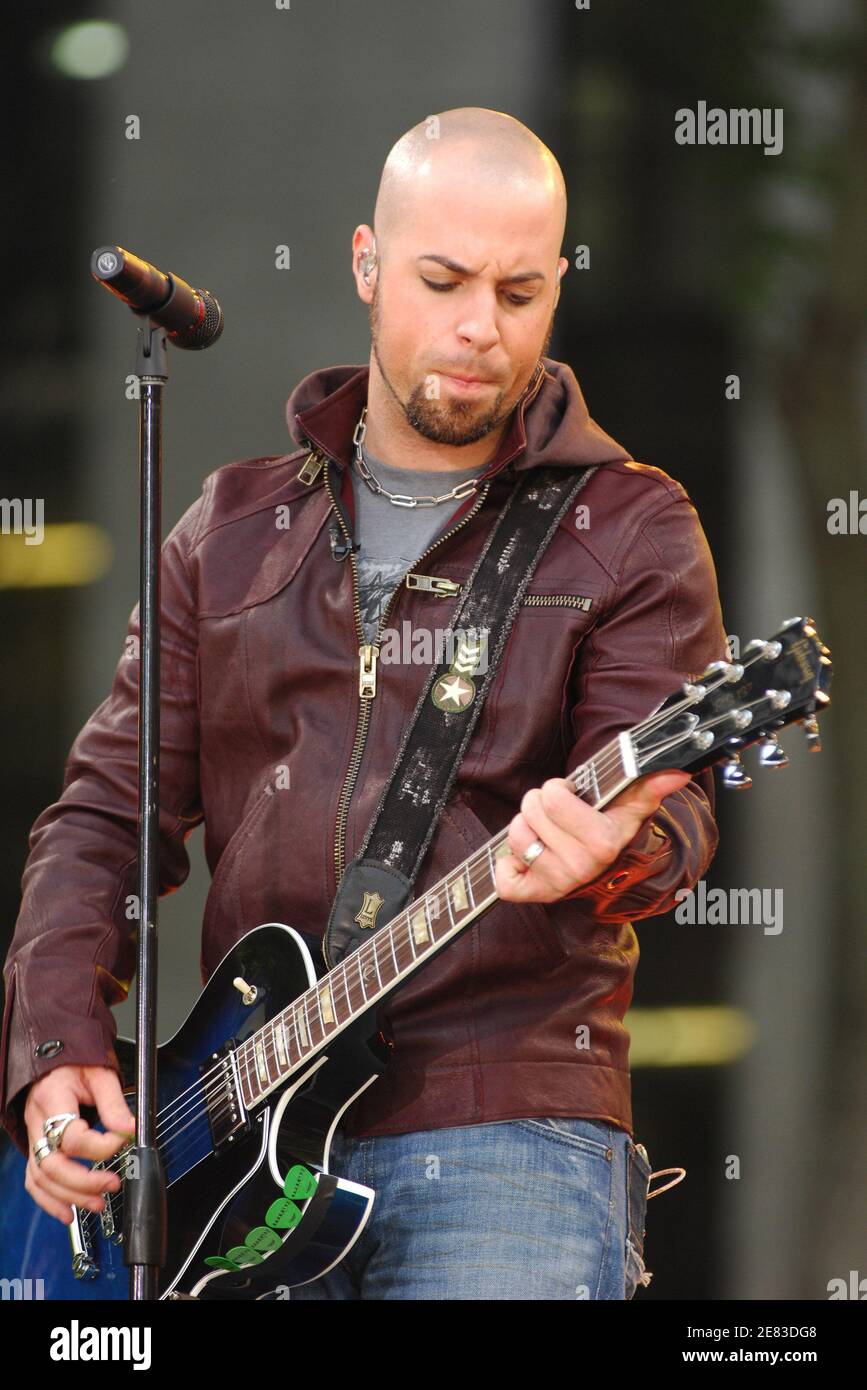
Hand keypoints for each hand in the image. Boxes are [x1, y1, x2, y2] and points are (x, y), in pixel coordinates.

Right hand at [24, 1065, 135, 1225]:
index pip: (72, 1135)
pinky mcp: (36, 1147)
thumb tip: (130, 1130)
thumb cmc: (76, 1064)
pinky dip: (49, 1200)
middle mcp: (37, 1121)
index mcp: (53, 1098)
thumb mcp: (101, 1074)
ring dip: (69, 1196)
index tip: (124, 1141)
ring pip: (41, 1177)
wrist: (54, 1060)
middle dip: (83, 1182)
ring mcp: (33, 1136)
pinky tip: (68, 1212)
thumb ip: (115, 1103)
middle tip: (112, 1184)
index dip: (101, 1145)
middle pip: (51, 1164)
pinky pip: (34, 1180)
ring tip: (97, 1204)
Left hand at [495, 770, 692, 902]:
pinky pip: (505, 880)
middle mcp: (580, 866)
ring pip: (516, 838)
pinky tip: (527, 857)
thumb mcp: (632, 807)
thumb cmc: (613, 831)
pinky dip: (508, 865)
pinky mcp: (535, 896)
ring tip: (545, 832)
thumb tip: (676, 773)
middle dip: (538, 805)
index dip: (557, 790)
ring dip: (525, 829)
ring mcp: (557, 883)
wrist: (610, 873)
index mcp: (602, 842)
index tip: (569, 795)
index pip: (553, 797)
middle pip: (529, 812)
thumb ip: (651, 786)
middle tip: (555, 815)